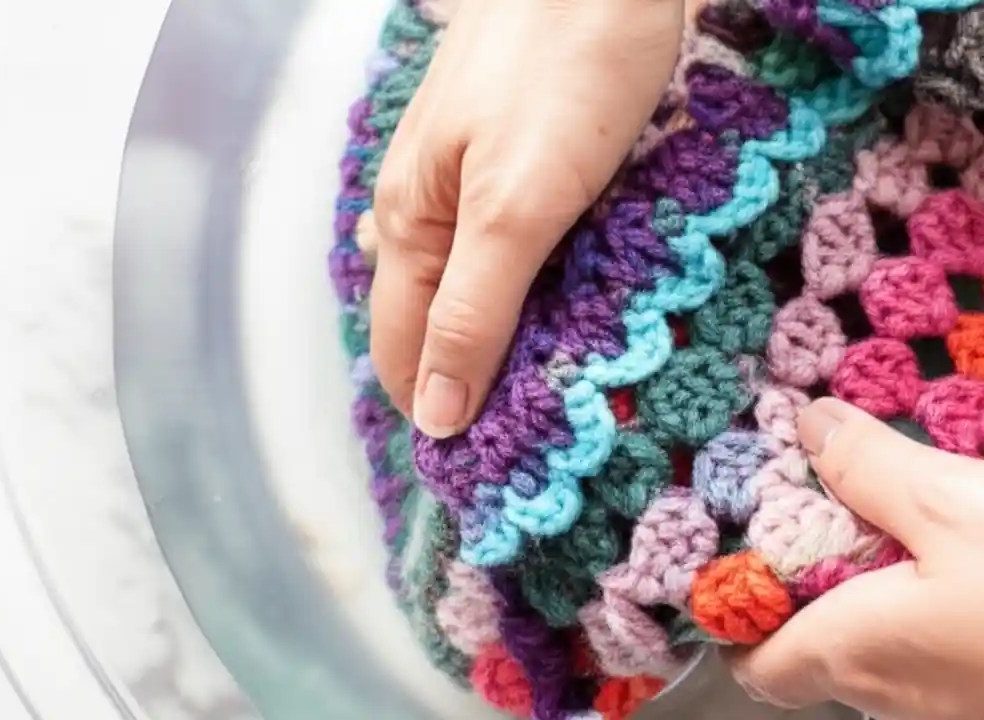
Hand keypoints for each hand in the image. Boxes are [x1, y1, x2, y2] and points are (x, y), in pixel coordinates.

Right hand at [368, 0, 683, 437]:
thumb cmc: (566, 66)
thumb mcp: (518, 203)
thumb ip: (474, 308)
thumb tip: (436, 414)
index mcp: (413, 224)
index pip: (406, 354)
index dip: (444, 416)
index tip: (502, 473)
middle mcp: (432, 210)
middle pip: (436, 327)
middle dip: (480, 385)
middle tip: (550, 438)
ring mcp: (476, 184)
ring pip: (478, 290)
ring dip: (514, 342)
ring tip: (569, 388)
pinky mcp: (527, 164)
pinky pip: (517, 251)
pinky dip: (543, 291)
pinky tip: (577, 306)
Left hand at [729, 398, 983, 719]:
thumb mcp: (955, 501)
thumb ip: (869, 467)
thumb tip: (806, 429)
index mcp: (860, 652)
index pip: (757, 663)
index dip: (735, 613)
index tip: (745, 547)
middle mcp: (897, 698)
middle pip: (818, 648)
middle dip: (809, 579)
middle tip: (825, 500)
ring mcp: (959, 710)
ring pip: (884, 646)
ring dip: (876, 582)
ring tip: (899, 508)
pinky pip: (944, 651)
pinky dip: (933, 601)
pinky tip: (974, 549)